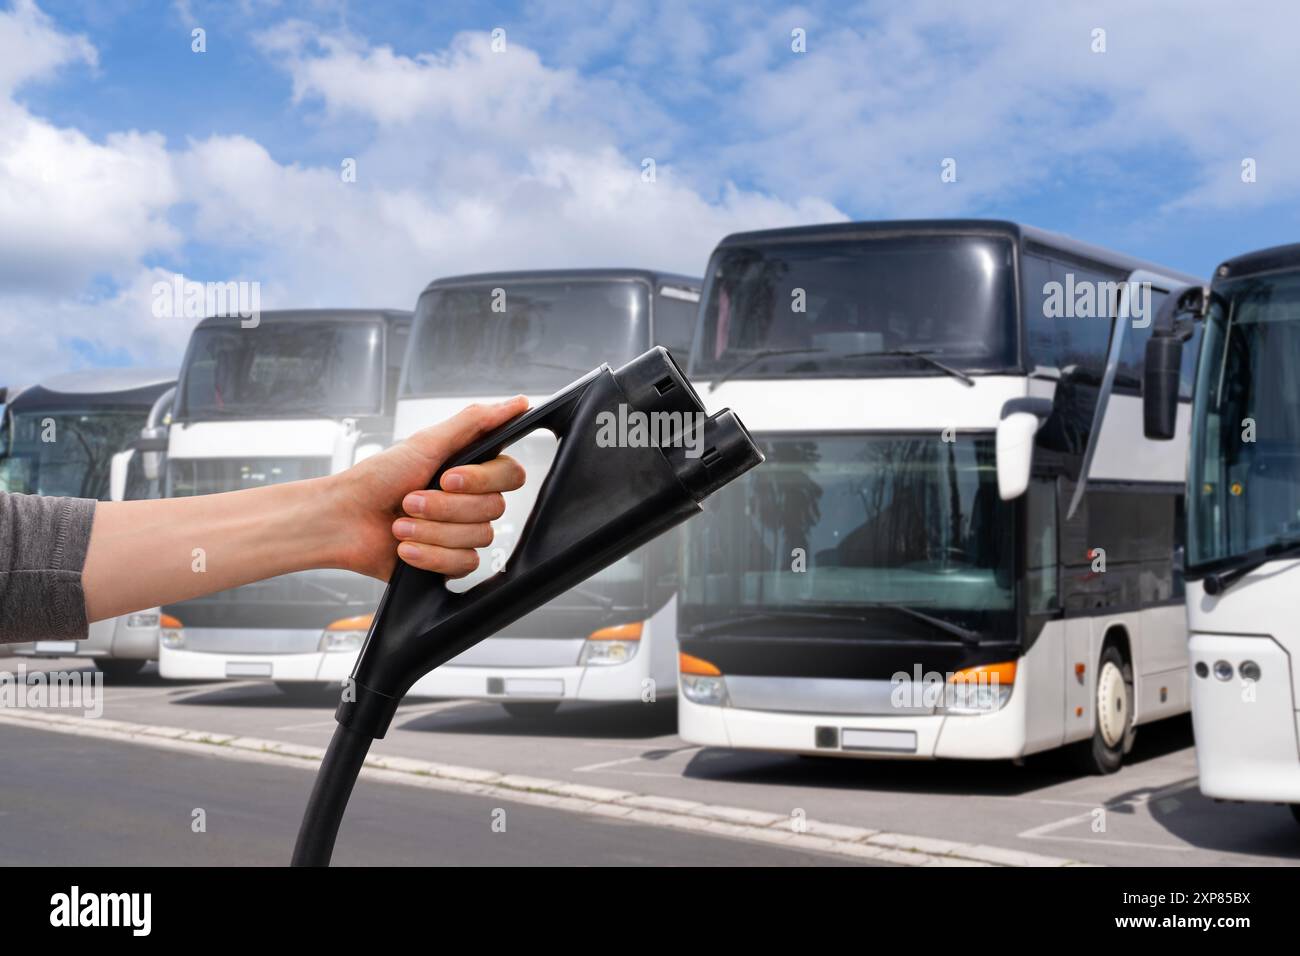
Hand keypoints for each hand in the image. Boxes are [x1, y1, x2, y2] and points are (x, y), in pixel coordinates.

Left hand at [328, 397, 528, 579]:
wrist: (343, 520)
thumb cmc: (377, 478)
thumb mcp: (426, 442)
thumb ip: (475, 422)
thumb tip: (518, 403)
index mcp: (471, 470)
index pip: (511, 475)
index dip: (482, 480)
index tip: (447, 478)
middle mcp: (471, 501)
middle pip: (494, 508)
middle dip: (445, 507)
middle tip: (410, 500)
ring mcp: (462, 533)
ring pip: (479, 537)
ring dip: (432, 531)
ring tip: (401, 525)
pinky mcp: (450, 562)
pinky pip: (465, 563)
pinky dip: (430, 555)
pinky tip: (406, 548)